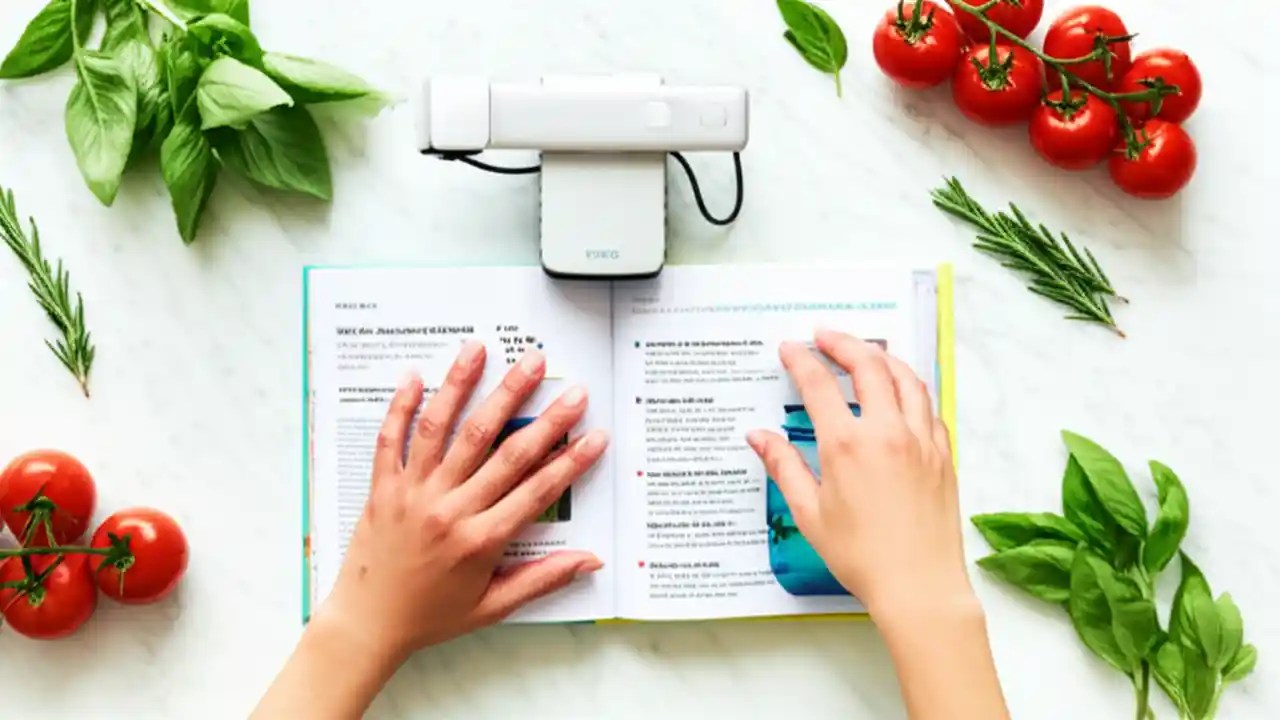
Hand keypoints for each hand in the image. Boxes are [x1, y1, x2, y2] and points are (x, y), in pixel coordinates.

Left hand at [313, 341, 608, 662]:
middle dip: (541, 416)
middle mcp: (449, 510)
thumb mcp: (493, 606)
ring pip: (446, 429)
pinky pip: (391, 440)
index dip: (571, 460)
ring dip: (467, 386)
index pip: (537, 491)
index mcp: (480, 540)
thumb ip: (542, 579)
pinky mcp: (382, 488)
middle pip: (502, 451)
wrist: (367, 624)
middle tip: (568, 387)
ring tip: (486, 351)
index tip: (595, 434)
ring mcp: (413, 494)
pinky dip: (401, 406)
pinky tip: (417, 375)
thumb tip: (590, 562)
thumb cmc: (431, 616)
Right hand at [747, 329, 971, 615]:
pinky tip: (901, 392)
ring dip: (882, 356)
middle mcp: (887, 432)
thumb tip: (758, 436)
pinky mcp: (943, 454)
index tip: (790, 348)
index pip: (819, 384)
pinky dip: (911, 388)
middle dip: (843, 342)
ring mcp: (920, 440)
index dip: (801, 359)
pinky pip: (928, 406)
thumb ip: (783, 466)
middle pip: (867, 364)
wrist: (920, 587)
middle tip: (825, 336)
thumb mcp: (809, 513)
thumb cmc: (861, 557)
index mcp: (846, 445)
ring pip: (905, 377)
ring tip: (865, 351)